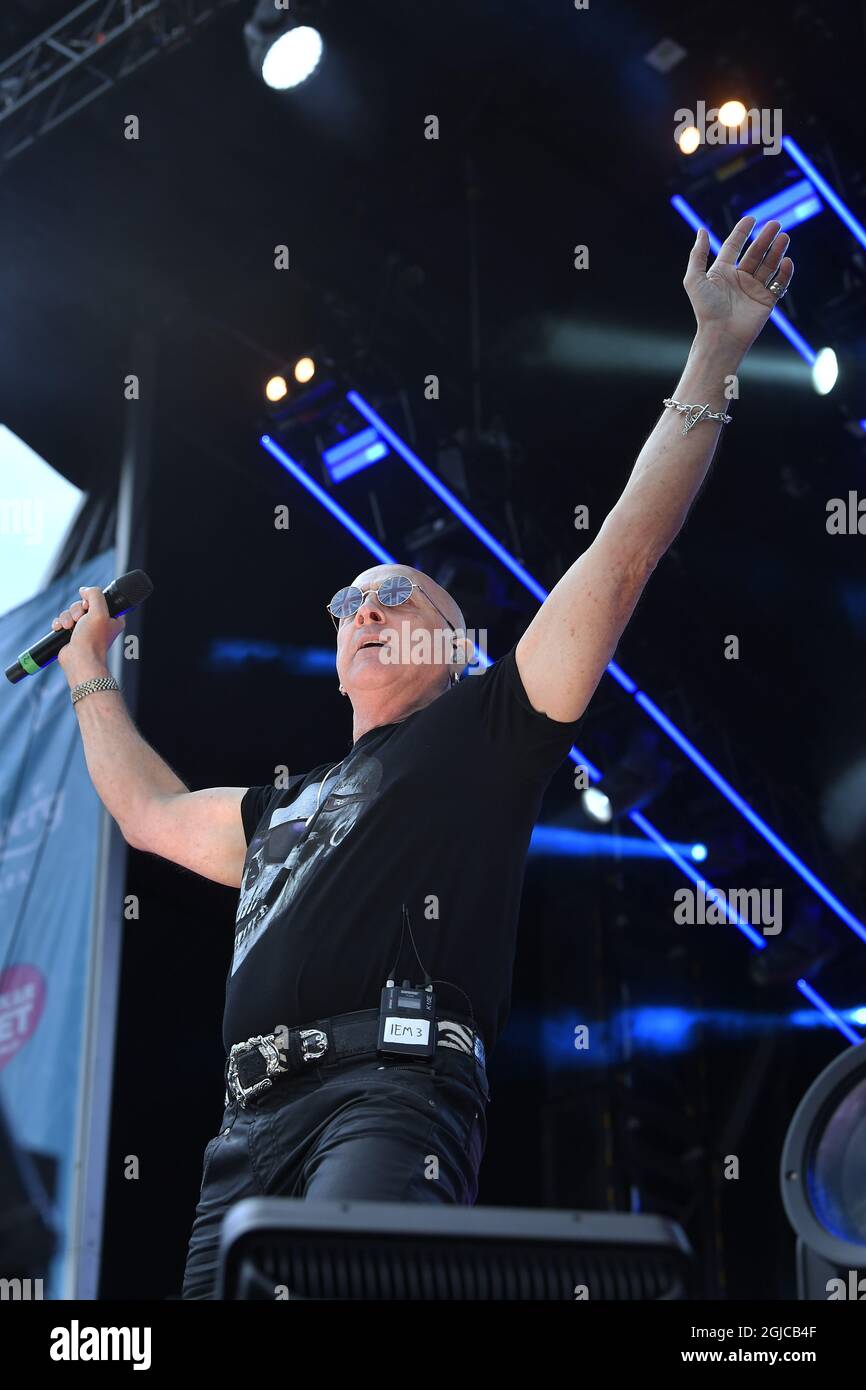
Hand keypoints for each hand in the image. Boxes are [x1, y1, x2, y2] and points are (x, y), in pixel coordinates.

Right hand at [52, 585, 124, 674]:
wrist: (79, 660)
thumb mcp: (98, 611)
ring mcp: (86, 629)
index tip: (88, 606)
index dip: (91, 600)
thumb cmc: (92, 639)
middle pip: (83, 604)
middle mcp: (100, 623)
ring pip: (71, 612)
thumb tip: (84, 590)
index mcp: (113, 618)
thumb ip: (94, 594)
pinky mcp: (73, 634)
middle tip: (78, 619)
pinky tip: (60, 628)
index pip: (100, 599)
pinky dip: (60, 623)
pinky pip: (63, 620)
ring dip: (67, 617)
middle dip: (76, 610)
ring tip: (69, 627)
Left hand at [684, 216, 794, 354]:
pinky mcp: (766, 301)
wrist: (721, 335)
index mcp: (722, 273)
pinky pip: (779, 283)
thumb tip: (701, 230)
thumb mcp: (694, 279)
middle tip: (776, 224)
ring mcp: (753, 290)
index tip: (751, 218)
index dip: (742, 232)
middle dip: (765, 238)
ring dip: (777, 250)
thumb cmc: (706, 309)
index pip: (733, 247)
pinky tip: (786, 261)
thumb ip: (697, 255)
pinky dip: (784, 272)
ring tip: (784, 237)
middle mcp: (738, 279)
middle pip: (755, 253)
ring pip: (768, 265)